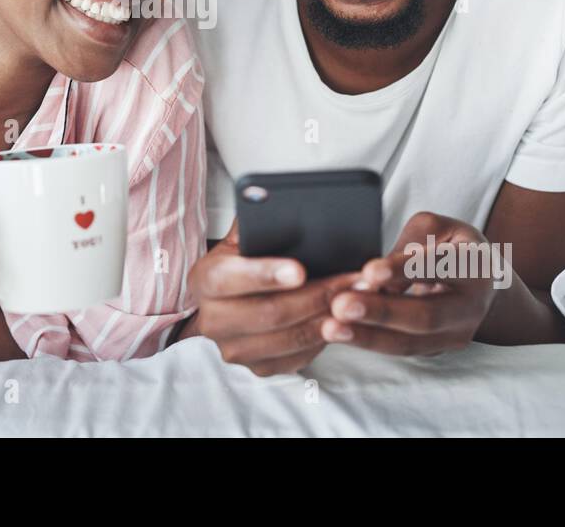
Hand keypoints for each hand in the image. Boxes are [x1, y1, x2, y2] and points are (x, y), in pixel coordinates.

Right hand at [191, 221, 358, 376]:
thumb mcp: (242, 238)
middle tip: (354, 280)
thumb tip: (273, 197)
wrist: (227, 304)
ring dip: (329, 319)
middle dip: (318, 295)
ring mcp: (233, 348)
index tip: (300, 270)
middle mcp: (213, 319)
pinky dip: (324, 339)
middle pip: (271, 313)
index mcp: (205, 280)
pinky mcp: (256, 367)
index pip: (233, 278)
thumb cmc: (243, 262)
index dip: (267, 274)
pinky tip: (343, 320)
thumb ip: (256, 221)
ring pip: (289, 338)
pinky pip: (297, 358)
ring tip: (359, 298)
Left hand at [322, 211, 497, 355]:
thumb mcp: (436, 229)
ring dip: (368, 336)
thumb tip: (376, 278)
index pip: (439, 267)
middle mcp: (472, 307)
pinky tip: (341, 333)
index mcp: (475, 266)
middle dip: (380, 312)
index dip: (404, 269)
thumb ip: (410, 244)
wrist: (479, 281)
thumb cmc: (449, 247)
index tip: (370, 271)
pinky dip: (369, 342)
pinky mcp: (437, 348)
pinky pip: (400, 348)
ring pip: (411, 341)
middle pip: (426, 316)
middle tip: (341, 305)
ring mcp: (456, 334)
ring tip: (332, 327)